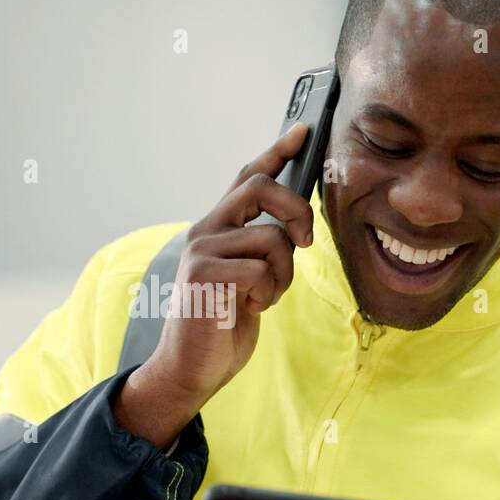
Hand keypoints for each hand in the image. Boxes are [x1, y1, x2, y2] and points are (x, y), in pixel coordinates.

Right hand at [114, 123, 314, 446]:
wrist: (193, 367)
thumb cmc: (225, 324)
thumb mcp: (251, 279)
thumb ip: (263, 249)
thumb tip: (294, 227)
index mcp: (218, 228)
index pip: (247, 178)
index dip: (276, 152)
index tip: (303, 131)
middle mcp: (205, 230)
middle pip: (260, 188)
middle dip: (296, 210)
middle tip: (306, 242)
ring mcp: (201, 250)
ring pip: (271, 238)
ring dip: (282, 275)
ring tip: (264, 297)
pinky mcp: (203, 275)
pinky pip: (261, 271)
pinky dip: (268, 294)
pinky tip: (250, 308)